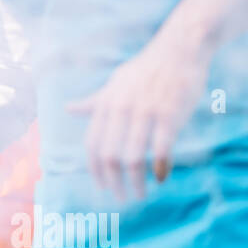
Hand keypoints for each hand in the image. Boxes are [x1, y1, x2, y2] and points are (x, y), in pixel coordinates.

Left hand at [65, 28, 212, 198]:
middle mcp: (121, 109)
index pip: (92, 145)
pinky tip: (161, 179)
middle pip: (108, 156)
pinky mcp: (169, 115)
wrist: (180, 49)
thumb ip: (94, 102)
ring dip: (135, 183)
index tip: (102, 187)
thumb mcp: (115, 83)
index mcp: (106, 103)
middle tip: (121, 198)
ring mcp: (144, 112)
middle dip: (113, 183)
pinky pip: (160, 150)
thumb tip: (67, 109)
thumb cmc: (147, 69)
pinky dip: (159, 169)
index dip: (95, 170)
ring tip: (140, 195)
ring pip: (132, 158)